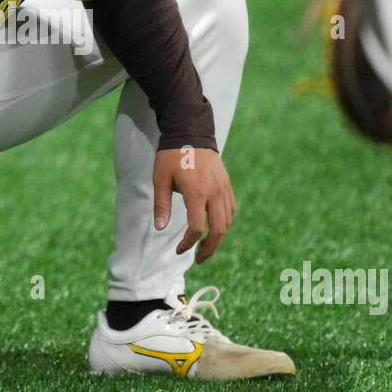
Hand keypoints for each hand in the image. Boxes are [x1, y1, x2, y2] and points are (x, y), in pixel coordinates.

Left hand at [152, 147, 235, 263]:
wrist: (191, 132)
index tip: (179, 249)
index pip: (197, 227)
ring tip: (205, 248)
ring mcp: (223, 188)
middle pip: (218, 230)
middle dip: (209, 249)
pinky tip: (215, 228)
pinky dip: (225, 223)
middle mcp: (214, 192)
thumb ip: (161, 205)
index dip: (188, 243)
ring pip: (227, 221)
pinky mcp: (227, 184)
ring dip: (218, 238)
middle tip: (199, 259)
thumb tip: (160, 228)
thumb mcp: (160, 179)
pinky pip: (231, 209)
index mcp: (196, 192)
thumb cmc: (172, 156)